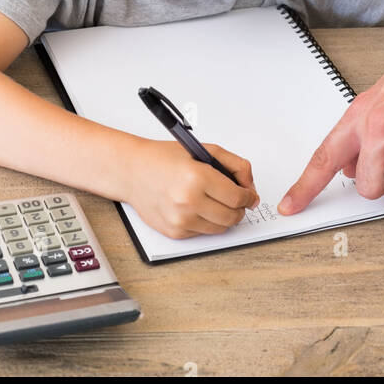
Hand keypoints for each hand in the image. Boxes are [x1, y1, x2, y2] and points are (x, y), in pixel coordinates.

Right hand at [124, 138, 259, 237]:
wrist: (133, 172)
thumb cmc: (165, 159)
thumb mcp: (204, 150)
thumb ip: (234, 165)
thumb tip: (250, 186)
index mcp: (197, 177)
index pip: (237, 197)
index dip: (248, 197)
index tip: (250, 195)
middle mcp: (188, 201)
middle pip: (232, 216)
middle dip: (240, 209)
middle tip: (238, 201)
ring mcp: (180, 220)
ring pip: (220, 228)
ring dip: (225, 218)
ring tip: (219, 203)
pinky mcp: (174, 232)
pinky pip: (203, 233)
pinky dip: (207, 222)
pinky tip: (199, 208)